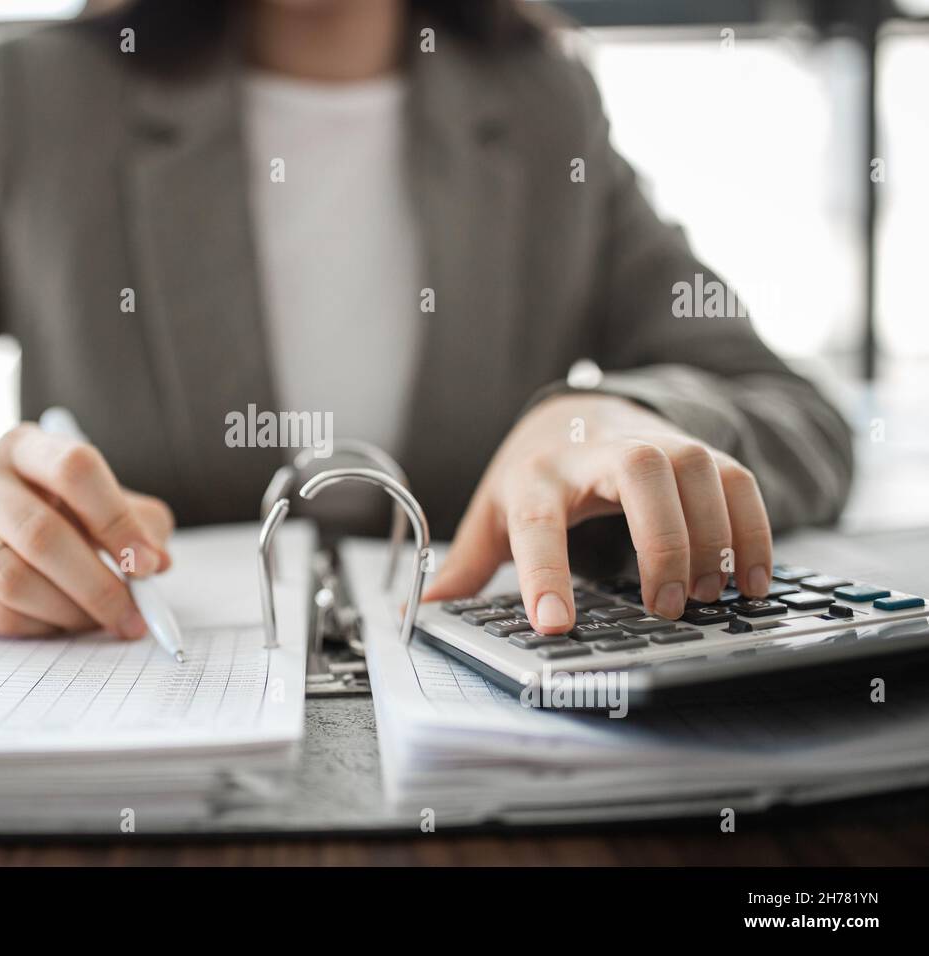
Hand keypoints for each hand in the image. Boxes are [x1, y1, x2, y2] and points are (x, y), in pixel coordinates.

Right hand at [0, 424, 174, 636]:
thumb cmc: (44, 504)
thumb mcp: (89, 495)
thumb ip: (134, 520)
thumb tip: (157, 562)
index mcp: (25, 446)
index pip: (74, 470)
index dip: (116, 521)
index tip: (148, 566)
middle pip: (42, 534)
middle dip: (98, 585)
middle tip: (133, 616)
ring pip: (14, 581)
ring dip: (70, 612)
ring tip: (99, 620)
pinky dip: (41, 627)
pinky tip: (61, 623)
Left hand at [424, 393, 771, 633]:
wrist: (575, 411)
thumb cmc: (534, 472)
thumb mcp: (491, 512)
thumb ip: (463, 563)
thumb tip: (417, 609)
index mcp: (536, 474)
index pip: (537, 520)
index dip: (544, 572)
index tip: (554, 624)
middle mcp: (596, 452)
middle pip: (637, 473)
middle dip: (659, 540)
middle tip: (665, 608)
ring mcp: (654, 443)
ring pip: (696, 470)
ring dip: (711, 538)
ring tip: (707, 600)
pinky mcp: (699, 451)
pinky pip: (738, 481)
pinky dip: (752, 532)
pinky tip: (750, 583)